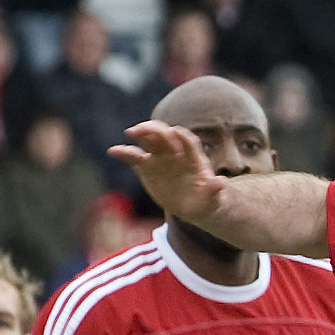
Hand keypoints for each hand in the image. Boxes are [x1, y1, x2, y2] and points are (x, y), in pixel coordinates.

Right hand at [114, 121, 234, 236]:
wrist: (192, 205)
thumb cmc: (206, 199)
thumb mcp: (213, 197)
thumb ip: (214, 189)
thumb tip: (221, 183)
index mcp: (193, 158)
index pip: (188, 142)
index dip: (182, 137)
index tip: (175, 132)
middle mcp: (175, 153)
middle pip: (165, 134)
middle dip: (156, 130)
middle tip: (145, 130)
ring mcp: (160, 158)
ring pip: (149, 140)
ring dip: (140, 133)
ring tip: (130, 133)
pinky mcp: (147, 167)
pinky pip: (134, 157)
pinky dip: (124, 152)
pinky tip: (113, 151)